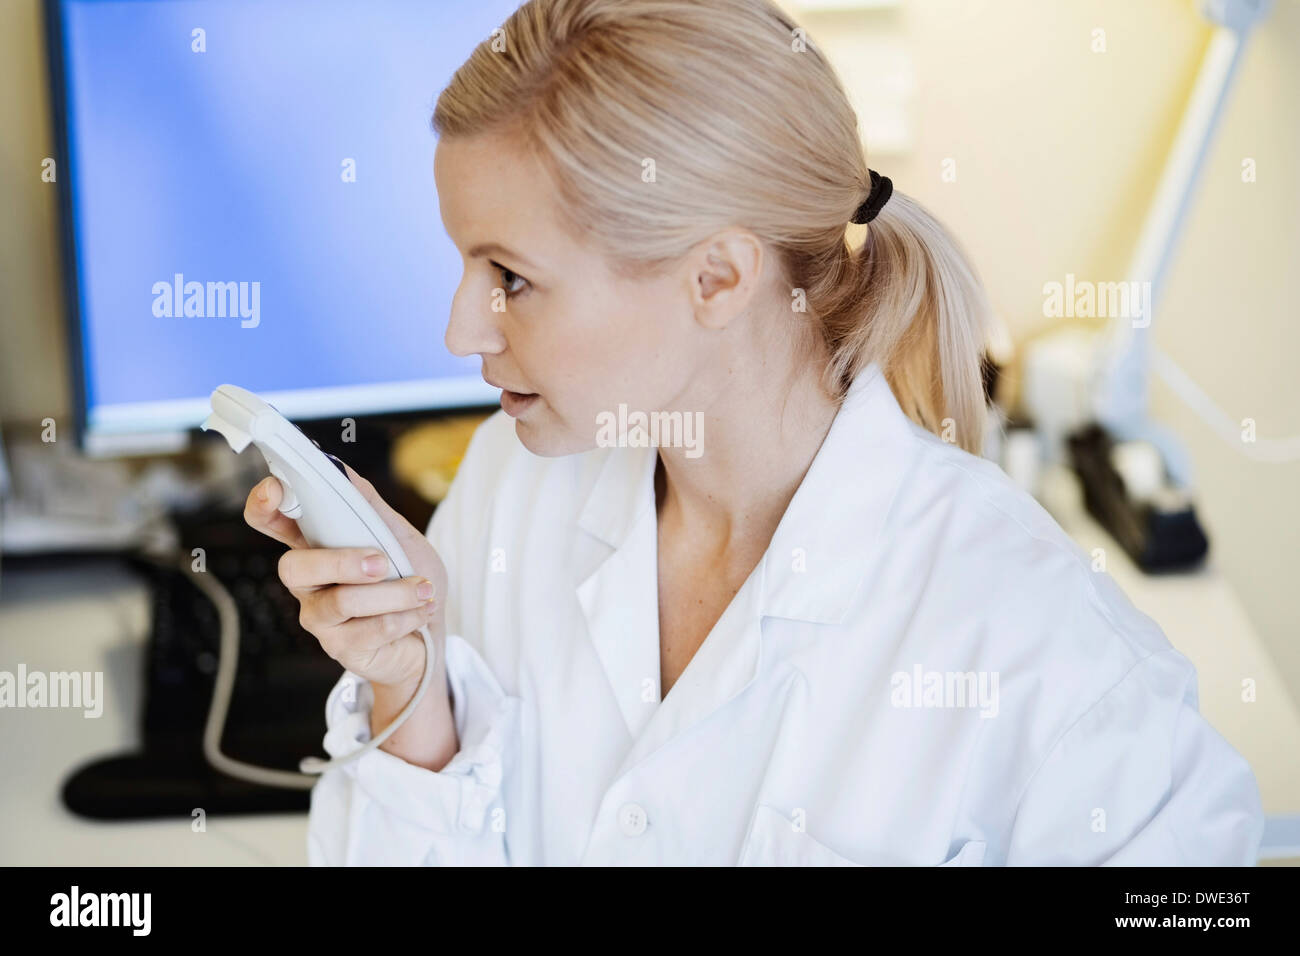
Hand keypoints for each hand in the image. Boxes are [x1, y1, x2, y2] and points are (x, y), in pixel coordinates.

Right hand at [243, 463, 447, 690]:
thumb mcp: (397, 536)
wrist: (432, 630)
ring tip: (423, 589)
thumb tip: (341, 469)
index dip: (263, 506)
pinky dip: (406, 616)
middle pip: (293, 568)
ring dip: (393, 594)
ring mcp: (320, 617)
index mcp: (315, 545)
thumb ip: (368, 507)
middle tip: (382, 563)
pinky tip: (422, 610)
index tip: (276, 489)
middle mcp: (308, 582)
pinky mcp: (340, 647)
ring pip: (340, 601)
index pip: (271, 523)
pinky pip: (368, 631)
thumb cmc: (409, 577)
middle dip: (341, 562)